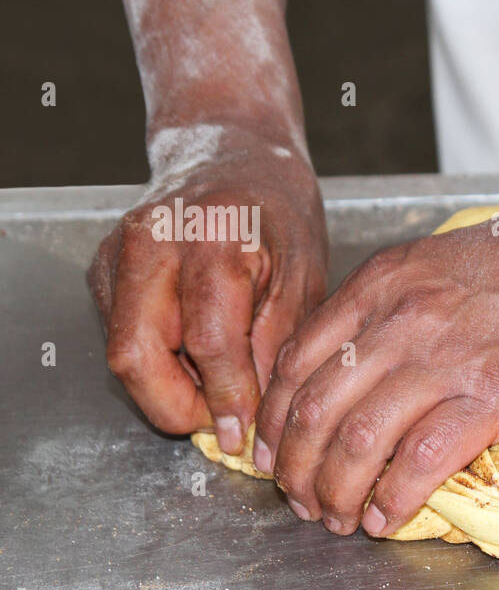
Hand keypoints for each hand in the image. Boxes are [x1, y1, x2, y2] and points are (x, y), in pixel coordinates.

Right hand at [89, 127, 326, 452]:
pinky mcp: (102, 268)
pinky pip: (122, 335)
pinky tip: (197, 353)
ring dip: (169, 387)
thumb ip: (278, 344)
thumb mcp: (304, 275)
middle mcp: (150, 243)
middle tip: (221, 422)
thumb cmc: (279, 214)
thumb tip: (256, 414)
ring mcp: (117, 254)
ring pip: (124, 354)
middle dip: (177, 407)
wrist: (234, 156)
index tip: (244, 432)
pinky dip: (159, 361)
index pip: (207, 342)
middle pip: (137, 356)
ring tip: (219, 382)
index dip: (226, 398)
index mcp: (212, 239)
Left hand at [252, 192, 498, 536]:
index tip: (275, 454)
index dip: (276, 421)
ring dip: (336, 493)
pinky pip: (421, 462)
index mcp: (382, 285)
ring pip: (358, 441)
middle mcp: (401, 320)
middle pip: (316, 409)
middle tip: (300, 500)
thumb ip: (390, 310)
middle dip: (296, 469)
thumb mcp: (437, 264)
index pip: (298, 362)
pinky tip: (387, 518)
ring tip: (338, 519)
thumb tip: (360, 375)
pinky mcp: (492, 399)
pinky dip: (394, 499)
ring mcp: (446, 360)